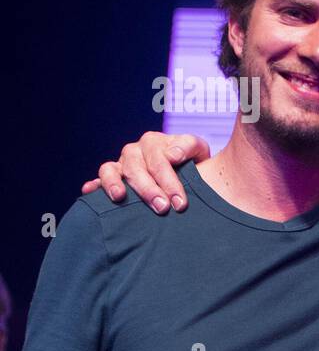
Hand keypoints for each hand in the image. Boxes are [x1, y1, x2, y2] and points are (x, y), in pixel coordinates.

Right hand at [81, 132, 210, 214]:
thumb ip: (189, 147)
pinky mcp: (111, 177)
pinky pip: (98, 179)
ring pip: (111, 170)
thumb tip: (172, 155)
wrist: (185, 166)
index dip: (170, 182)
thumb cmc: (191, 160)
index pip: (160, 161)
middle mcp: (134, 151)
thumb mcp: (197, 149)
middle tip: (162, 209)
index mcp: (154, 142)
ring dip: (114, 184)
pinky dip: (93, 185)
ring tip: (119, 197)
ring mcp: (120, 164)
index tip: (180, 202)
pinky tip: (88, 191)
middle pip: (136, 169)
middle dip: (149, 190)